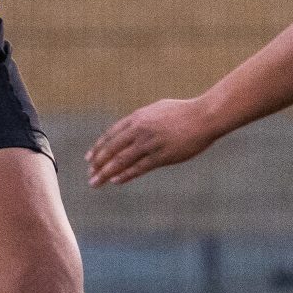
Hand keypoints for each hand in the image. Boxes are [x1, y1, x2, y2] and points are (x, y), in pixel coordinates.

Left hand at [86, 98, 216, 185]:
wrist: (204, 117)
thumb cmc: (183, 112)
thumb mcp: (157, 110)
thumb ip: (142, 119)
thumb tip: (131, 127)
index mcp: (137, 118)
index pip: (111, 135)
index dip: (98, 148)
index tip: (89, 159)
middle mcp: (140, 130)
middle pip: (112, 149)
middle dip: (98, 164)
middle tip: (90, 176)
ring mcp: (150, 143)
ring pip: (122, 160)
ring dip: (106, 173)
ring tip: (96, 182)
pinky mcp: (162, 156)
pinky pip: (140, 167)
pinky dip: (126, 175)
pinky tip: (116, 181)